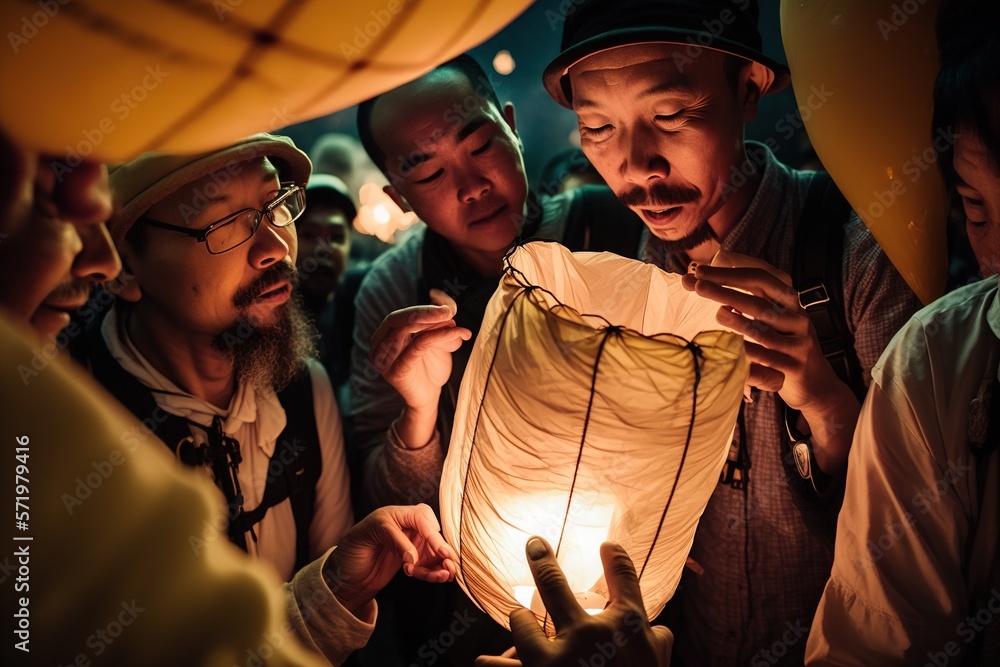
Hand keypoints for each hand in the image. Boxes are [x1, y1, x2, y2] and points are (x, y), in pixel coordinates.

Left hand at [322, 504, 457, 616]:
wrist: (343, 577)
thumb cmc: (351, 549)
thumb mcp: (367, 536)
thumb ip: (393, 541)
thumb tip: (414, 557)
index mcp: (396, 514)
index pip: (421, 519)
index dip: (433, 536)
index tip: (441, 552)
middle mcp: (407, 527)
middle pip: (433, 534)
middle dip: (443, 550)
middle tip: (450, 565)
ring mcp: (411, 544)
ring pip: (434, 552)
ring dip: (442, 564)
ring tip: (444, 576)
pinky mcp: (412, 561)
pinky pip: (429, 565)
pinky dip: (435, 572)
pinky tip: (437, 578)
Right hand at [369, 288, 471, 411]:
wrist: (429, 398)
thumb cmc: (431, 368)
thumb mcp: (436, 339)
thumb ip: (438, 322)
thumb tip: (442, 300)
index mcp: (384, 336)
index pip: (400, 315)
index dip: (423, 307)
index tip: (446, 305)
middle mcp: (379, 346)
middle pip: (398, 319)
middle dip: (425, 312)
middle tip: (448, 310)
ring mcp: (384, 360)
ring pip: (406, 331)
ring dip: (432, 323)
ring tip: (452, 320)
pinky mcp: (396, 371)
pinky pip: (417, 347)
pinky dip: (437, 336)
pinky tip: (455, 333)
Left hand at [475, 537, 672, 666]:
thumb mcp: (659, 664)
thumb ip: (656, 643)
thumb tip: (656, 628)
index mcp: (629, 625)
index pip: (625, 578)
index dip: (615, 558)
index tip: (607, 546)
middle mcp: (592, 632)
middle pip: (554, 584)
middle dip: (540, 560)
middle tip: (533, 545)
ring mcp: (563, 655)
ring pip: (521, 623)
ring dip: (517, 622)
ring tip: (516, 617)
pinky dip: (494, 664)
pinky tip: (484, 660)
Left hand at [681, 256, 839, 412]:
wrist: (816, 384)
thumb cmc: (781, 347)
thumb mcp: (768, 321)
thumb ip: (742, 303)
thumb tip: (703, 283)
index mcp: (787, 301)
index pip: (759, 277)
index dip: (730, 272)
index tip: (701, 270)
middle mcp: (796, 316)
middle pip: (759, 297)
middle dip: (726, 289)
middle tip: (697, 284)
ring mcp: (798, 341)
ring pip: (764, 329)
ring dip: (737, 321)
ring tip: (716, 314)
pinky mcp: (796, 366)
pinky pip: (768, 358)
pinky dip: (749, 353)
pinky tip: (731, 349)